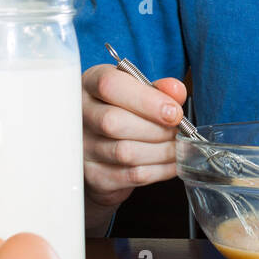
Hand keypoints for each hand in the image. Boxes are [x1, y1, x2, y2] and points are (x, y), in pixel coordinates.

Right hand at [82, 62, 187, 229]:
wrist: (104, 148)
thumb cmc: (124, 111)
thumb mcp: (139, 91)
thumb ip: (159, 88)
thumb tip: (176, 90)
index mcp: (90, 84)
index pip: (109, 85)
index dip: (147, 99)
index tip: (174, 111)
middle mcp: (79, 114)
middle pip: (113, 122)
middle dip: (156, 129)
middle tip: (178, 130)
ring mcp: (83, 148)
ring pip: (124, 152)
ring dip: (161, 151)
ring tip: (177, 145)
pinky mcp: (94, 175)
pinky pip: (131, 175)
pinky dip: (160, 170)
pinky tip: (172, 162)